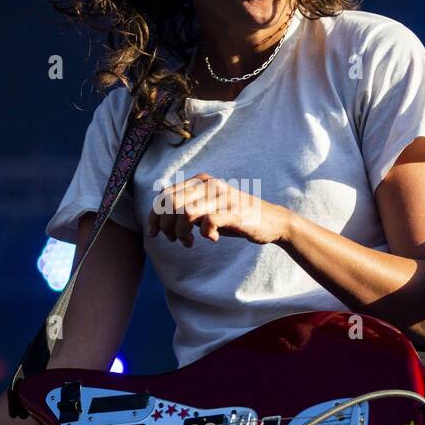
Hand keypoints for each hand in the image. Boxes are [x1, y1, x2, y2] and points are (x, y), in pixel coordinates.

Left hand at [146, 172, 291, 246]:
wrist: (271, 220)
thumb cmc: (235, 215)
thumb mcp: (207, 206)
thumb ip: (187, 205)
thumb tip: (159, 208)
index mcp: (201, 181)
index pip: (166, 195)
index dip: (154, 216)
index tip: (153, 233)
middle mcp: (210, 185)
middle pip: (171, 204)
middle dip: (166, 226)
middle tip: (174, 240)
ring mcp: (223, 197)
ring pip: (186, 213)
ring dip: (182, 233)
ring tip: (189, 243)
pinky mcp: (235, 213)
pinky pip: (208, 222)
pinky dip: (205, 234)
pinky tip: (212, 239)